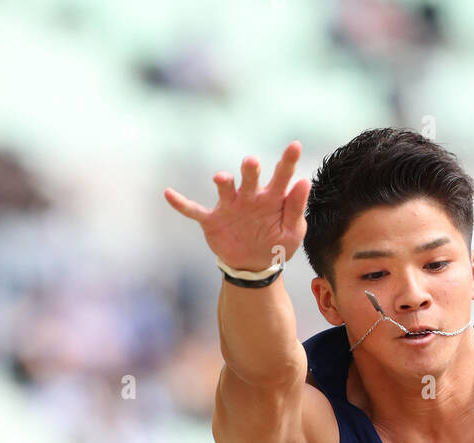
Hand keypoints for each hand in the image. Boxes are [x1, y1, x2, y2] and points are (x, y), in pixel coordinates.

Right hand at [164, 141, 310, 271]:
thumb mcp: (292, 232)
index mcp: (272, 198)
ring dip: (223, 182)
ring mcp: (230, 207)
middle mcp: (249, 197)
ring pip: (225, 189)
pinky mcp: (212, 220)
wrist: (253, 267)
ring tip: (220, 178)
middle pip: (250, 177)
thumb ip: (296, 208)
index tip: (294, 146)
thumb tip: (305, 182)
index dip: (287, 161)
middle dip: (250, 170)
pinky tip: (169, 194)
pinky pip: (194, 210)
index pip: (281, 175)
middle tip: (252, 163)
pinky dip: (181, 204)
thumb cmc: (276, 245)